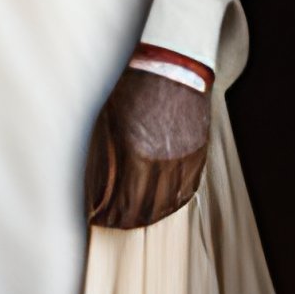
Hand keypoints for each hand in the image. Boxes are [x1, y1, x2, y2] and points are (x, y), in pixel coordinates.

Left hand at [85, 65, 209, 229]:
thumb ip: (102, 161)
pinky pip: (189, 189)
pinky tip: (164, 206)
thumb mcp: (108, 124)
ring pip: (169, 203)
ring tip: (138, 220)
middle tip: (117, 224)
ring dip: (152, 216)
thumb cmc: (133, 93)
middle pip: (147, 209)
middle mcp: (163, 161)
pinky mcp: (199, 154)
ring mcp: (184, 159)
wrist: (173, 69)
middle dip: (128, 221)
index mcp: (136, 154)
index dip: (111, 217)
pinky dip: (175, 202)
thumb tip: (95, 194)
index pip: (123, 203)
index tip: (101, 221)